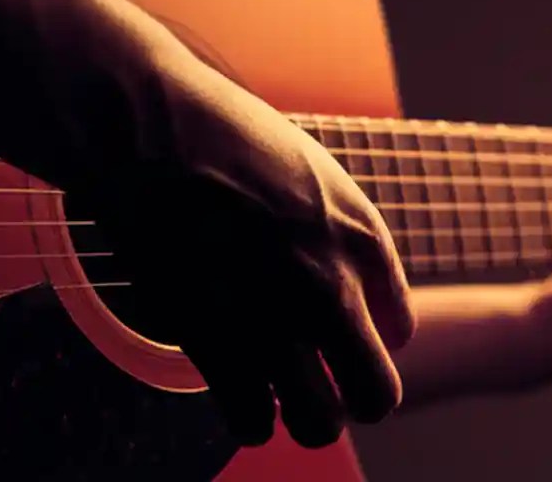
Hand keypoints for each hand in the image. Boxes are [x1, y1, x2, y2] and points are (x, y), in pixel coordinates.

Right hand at [77, 64, 414, 448]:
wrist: (150, 128)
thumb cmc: (225, 138)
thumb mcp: (314, 172)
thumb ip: (342, 234)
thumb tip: (351, 289)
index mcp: (362, 238)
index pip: (401, 328)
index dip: (373, 338)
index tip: (336, 329)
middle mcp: (331, 287)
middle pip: (377, 396)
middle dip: (355, 399)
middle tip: (327, 385)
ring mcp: (276, 320)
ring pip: (319, 424)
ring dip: (306, 419)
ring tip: (284, 397)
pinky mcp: (215, 341)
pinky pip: (253, 422)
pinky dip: (251, 420)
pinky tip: (241, 395)